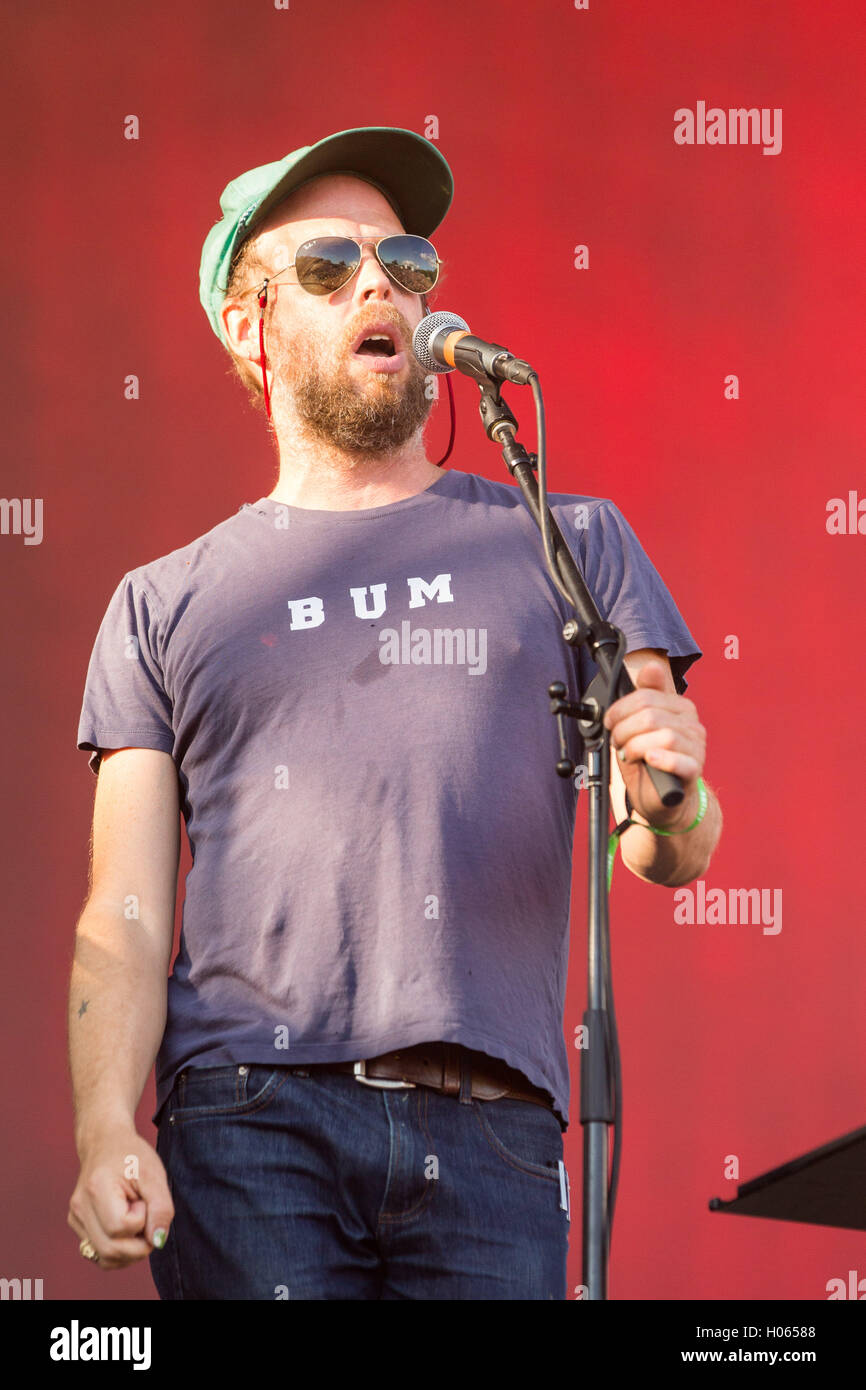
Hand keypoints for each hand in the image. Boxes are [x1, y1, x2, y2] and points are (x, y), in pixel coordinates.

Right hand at [67, 1125, 173, 1269]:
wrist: (105, 1142)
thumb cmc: (131, 1155)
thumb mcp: (154, 1174)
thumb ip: (161, 1208)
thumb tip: (157, 1242)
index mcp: (96, 1189)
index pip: (121, 1228)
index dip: (142, 1219)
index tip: (144, 1200)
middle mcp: (80, 1207)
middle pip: (110, 1250)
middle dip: (138, 1244)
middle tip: (147, 1216)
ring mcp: (75, 1218)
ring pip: (104, 1258)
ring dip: (129, 1251)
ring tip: (137, 1221)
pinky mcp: (77, 1225)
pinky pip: (99, 1254)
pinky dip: (119, 1251)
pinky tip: (127, 1230)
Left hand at [603, 660, 705, 830]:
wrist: (662, 797)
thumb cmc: (649, 759)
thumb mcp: (641, 723)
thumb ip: (646, 694)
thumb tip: (652, 665)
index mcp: (680, 707)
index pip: (646, 696)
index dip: (620, 710)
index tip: (611, 722)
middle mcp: (692, 724)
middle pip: (650, 716)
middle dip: (624, 730)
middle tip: (619, 742)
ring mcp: (696, 747)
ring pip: (663, 736)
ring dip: (635, 746)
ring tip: (629, 754)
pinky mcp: (694, 770)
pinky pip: (680, 760)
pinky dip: (662, 759)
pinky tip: (650, 760)